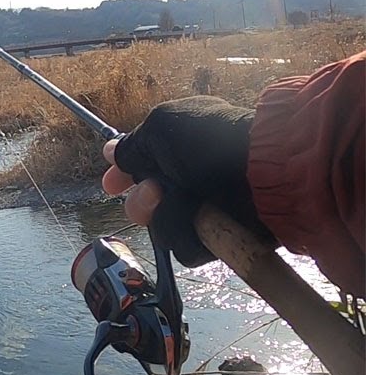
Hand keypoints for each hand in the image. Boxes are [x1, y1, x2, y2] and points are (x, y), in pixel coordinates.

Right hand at [98, 96, 270, 266]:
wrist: (262, 172)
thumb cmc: (211, 141)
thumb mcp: (161, 128)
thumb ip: (132, 145)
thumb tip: (113, 153)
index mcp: (176, 151)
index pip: (140, 167)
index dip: (122, 176)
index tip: (112, 185)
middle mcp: (187, 181)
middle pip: (143, 203)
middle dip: (141, 200)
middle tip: (156, 192)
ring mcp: (200, 211)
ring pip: (159, 227)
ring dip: (164, 216)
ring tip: (185, 202)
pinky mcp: (213, 238)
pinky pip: (183, 247)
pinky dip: (188, 235)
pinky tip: (200, 221)